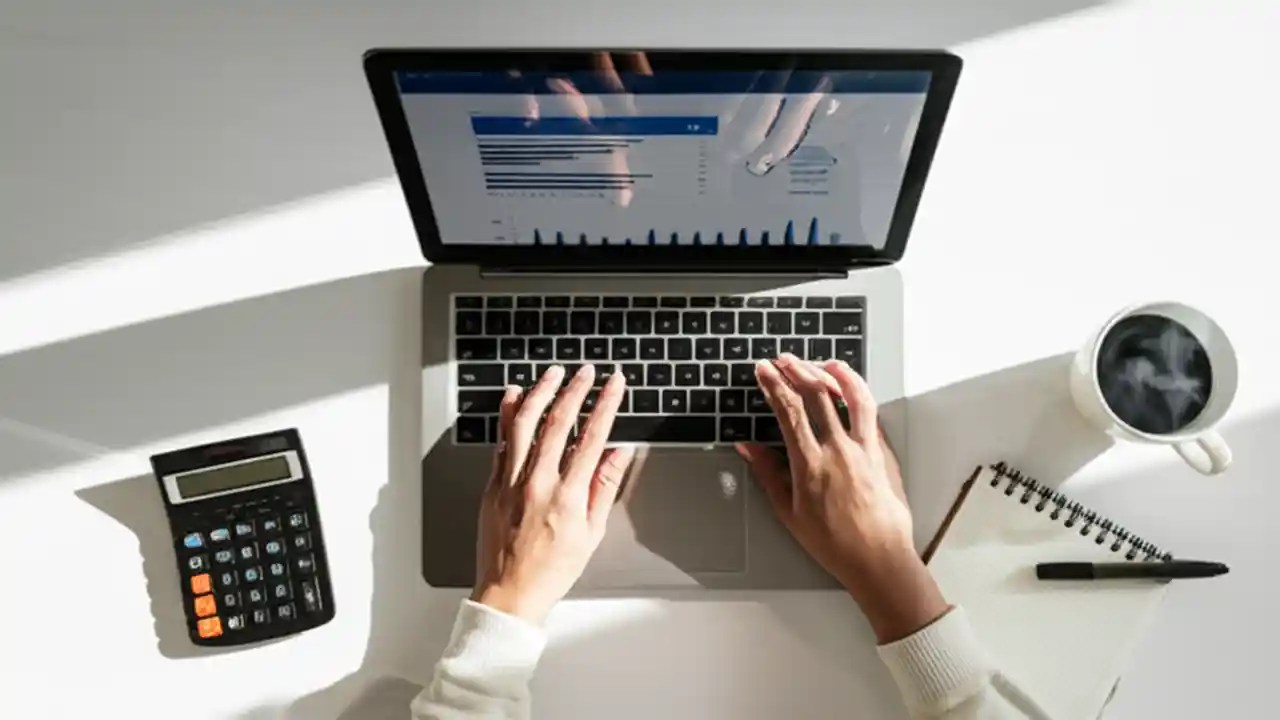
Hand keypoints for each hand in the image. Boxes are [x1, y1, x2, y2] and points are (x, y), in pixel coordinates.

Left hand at [472, 365, 635, 623]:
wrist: (509, 593)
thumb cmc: (551, 570)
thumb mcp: (592, 533)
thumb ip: (605, 486)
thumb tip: (619, 453)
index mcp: (567, 496)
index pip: (591, 437)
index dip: (605, 404)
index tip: (614, 383)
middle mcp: (537, 483)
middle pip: (557, 422)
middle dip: (575, 389)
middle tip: (586, 371)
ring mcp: (510, 482)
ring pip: (523, 424)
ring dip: (540, 393)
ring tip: (553, 374)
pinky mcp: (492, 485)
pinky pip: (501, 442)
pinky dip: (508, 415)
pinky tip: (514, 397)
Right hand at [736, 354, 948, 642]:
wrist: (878, 559)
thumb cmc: (834, 543)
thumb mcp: (788, 512)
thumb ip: (768, 474)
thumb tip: (748, 447)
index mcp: (810, 465)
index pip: (788, 410)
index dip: (773, 384)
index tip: (763, 371)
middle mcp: (838, 450)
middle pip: (816, 395)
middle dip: (796, 370)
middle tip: (782, 360)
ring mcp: (864, 449)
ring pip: (851, 396)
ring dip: (833, 373)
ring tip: (821, 362)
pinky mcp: (882, 453)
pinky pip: (871, 414)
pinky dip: (859, 393)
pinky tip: (850, 387)